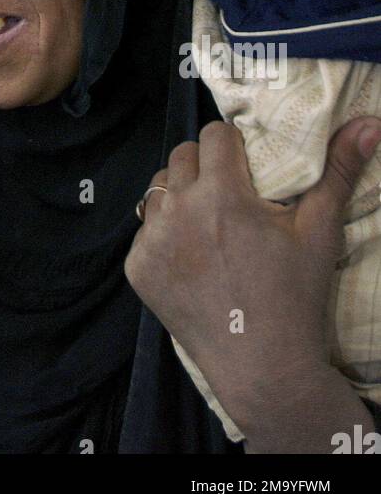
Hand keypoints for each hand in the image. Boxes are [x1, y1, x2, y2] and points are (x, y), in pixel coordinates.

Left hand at [125, 117, 380, 438]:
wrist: (264, 369)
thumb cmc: (296, 297)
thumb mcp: (320, 231)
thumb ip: (339, 171)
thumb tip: (368, 124)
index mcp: (220, 193)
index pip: (214, 135)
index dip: (233, 145)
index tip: (247, 165)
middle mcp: (178, 210)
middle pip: (182, 156)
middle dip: (205, 166)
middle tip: (230, 194)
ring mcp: (151, 241)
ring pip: (158, 190)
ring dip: (180, 196)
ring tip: (209, 223)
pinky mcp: (137, 268)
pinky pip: (144, 231)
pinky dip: (164, 236)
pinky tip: (192, 257)